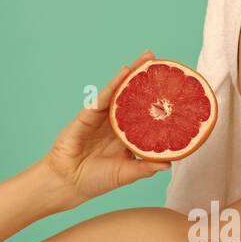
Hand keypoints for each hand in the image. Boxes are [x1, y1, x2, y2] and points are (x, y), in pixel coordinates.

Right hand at [42, 49, 172, 204]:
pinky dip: (113, 85)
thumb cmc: (95, 180)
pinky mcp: (87, 116)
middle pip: (133, 96)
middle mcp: (115, 123)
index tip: (172, 90)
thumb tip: (169, 163)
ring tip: (146, 58)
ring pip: (118, 92)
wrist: (68, 183)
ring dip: (131, 74)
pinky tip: (124, 73)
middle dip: (145, 79)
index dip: (156, 102)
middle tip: (159, 61)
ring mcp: (101, 118)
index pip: (144, 115)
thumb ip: (146, 167)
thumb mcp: (126, 174)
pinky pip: (102, 98)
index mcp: (126, 136)